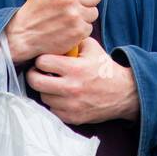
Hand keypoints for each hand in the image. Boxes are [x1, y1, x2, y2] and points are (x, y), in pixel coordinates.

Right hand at [4, 0, 100, 64]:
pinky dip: (80, 29)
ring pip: (94, 11)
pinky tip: (67, 28)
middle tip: (73, 3)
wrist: (24, 34)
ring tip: (67, 17)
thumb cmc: (38, 5)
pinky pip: (89, 26)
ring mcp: (74, 15)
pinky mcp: (78, 32)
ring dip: (84, 15)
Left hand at [25, 37, 139, 124]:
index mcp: (75, 68)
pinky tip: (60, 95)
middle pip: (36, 82)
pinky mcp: (73, 118)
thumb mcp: (92, 47)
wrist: (123, 93)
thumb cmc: (105, 68)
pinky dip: (53, 103)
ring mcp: (71, 105)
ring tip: (51, 83)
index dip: (41, 59)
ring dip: (45, 90)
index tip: (44, 59)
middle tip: (37, 72)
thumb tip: (53, 38)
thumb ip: (73, 41)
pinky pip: (52, 110)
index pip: (43, 62)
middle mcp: (71, 88)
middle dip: (33, 75)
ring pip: (43, 97)